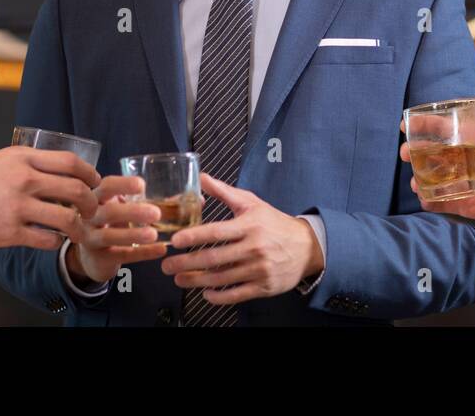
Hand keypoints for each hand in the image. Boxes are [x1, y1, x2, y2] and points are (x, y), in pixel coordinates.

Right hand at [0, 145, 100, 249]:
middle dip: (91, 202)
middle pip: (75, 190)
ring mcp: (18, 207)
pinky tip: (54, 240)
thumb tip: (60, 169)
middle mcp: (25, 180)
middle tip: (93, 209)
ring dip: (79, 227)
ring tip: (79, 231)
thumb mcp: (4, 158)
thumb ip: (31, 162)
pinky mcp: (10, 231)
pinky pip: (46, 239)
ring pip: (66, 218)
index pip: (70, 162)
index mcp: (25, 159)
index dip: (89, 173)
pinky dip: (56, 242)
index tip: (95, 181)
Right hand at [67, 175, 168, 285]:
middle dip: (132, 212)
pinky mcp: (99, 258)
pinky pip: (121, 255)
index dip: (123, 185)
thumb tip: (175, 196)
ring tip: (154, 234)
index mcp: (95, 198)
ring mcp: (90, 239)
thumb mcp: (115, 208)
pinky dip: (142, 253)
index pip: (106, 187)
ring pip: (109, 236)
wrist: (91, 257)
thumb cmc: (109, 224)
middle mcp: (89, 217)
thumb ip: (135, 200)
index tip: (143, 185)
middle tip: (156, 213)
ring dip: (133, 234)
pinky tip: (160, 249)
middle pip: (108, 212)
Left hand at [160, 174, 323, 304]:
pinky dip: (218, 296)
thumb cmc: (274, 223)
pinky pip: (236, 294)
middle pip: (214, 257)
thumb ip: (224, 192)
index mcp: (249, 225)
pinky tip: (205, 293)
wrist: (306, 247)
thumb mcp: (252, 203)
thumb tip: (201, 177)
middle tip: (167, 266)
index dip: (194, 236)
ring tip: (179, 279)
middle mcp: (254, 247)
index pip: (216, 231)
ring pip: (222, 278)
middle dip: (186, 263)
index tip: (175, 241)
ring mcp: (259, 269)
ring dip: (196, 281)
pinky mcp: (264, 287)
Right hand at [399, 123, 474, 227]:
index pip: (447, 131)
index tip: (406, 123)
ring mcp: (468, 184)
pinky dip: (434, 203)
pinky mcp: (471, 205)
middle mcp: (468, 162)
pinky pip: (448, 204)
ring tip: (414, 181)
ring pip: (437, 180)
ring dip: (422, 179)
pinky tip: (424, 200)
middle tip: (405, 153)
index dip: (427, 126)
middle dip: (417, 153)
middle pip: (435, 155)